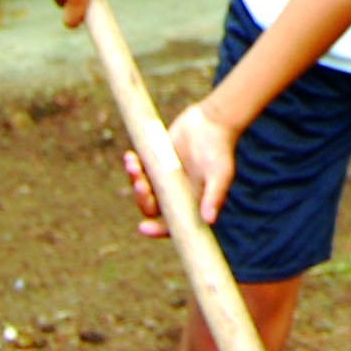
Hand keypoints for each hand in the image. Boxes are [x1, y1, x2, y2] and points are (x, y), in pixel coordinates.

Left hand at [125, 100, 240, 232]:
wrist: (212, 120)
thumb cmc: (220, 149)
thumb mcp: (220, 173)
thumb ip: (214, 196)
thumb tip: (209, 220)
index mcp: (191, 203)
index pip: (171, 224)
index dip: (156, 229)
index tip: (143, 228)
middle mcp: (176, 194)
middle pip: (151, 207)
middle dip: (142, 199)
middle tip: (141, 184)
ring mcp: (165, 178)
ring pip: (143, 189)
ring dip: (134, 181)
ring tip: (133, 165)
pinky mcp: (157, 161)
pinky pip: (140, 170)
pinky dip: (133, 166)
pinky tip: (130, 157)